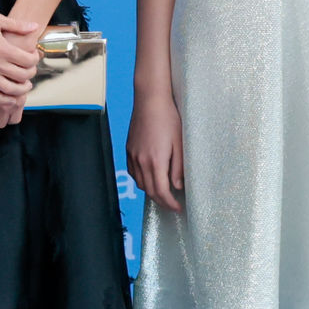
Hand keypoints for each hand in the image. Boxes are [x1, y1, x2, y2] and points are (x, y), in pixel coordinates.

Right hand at [0, 9, 37, 101]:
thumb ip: (17, 24)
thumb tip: (34, 26)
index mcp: (2, 48)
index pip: (28, 61)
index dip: (35, 59)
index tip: (33, 56)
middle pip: (22, 76)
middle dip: (31, 74)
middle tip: (30, 71)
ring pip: (9, 90)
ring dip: (21, 90)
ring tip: (24, 87)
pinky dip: (3, 100)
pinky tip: (8, 97)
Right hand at [126, 84, 184, 211]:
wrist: (150, 100)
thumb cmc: (168, 118)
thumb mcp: (179, 143)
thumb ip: (178, 168)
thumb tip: (178, 186)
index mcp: (156, 161)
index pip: (161, 192)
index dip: (170, 203)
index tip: (178, 208)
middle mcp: (141, 161)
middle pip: (150, 191)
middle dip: (162, 201)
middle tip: (173, 204)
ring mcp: (132, 156)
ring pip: (140, 183)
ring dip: (151, 191)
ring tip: (163, 192)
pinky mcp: (129, 150)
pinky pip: (133, 172)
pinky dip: (141, 180)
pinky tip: (150, 177)